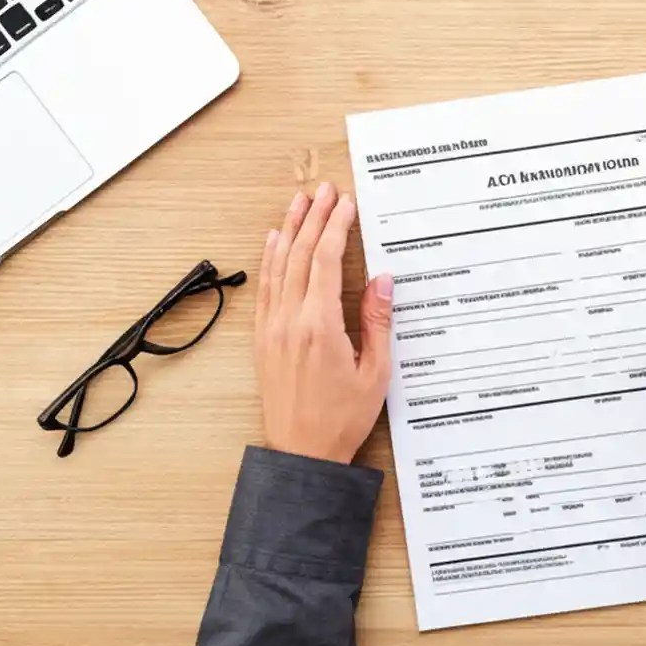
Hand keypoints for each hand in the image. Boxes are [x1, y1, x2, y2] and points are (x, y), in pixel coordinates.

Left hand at [254, 182, 393, 464]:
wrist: (302, 454)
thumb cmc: (342, 419)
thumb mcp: (375, 372)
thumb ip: (377, 321)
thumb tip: (382, 279)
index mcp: (320, 327)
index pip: (325, 261)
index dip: (335, 227)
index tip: (345, 204)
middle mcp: (290, 322)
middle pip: (299, 255)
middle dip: (313, 218)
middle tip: (324, 191)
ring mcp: (272, 329)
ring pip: (277, 266)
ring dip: (288, 230)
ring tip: (298, 202)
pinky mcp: (263, 339)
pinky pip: (265, 289)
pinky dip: (269, 260)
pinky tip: (272, 241)